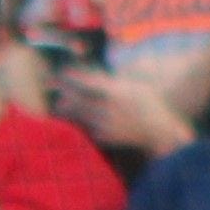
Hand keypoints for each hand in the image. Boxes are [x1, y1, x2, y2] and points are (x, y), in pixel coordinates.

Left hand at [51, 65, 191, 158]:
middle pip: (79, 99)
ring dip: (68, 109)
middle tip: (51, 86)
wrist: (158, 132)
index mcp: (116, 93)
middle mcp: (108, 108)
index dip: (74, 77)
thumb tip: (102, 74)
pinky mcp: (105, 137)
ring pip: (80, 115)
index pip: (90, 83)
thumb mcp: (136, 86)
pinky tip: (75, 120)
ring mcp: (106, 124)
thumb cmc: (149, 105)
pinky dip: (81, 123)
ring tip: (58, 105)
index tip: (64, 72)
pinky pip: (89, 129)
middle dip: (64, 92)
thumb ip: (118, 80)